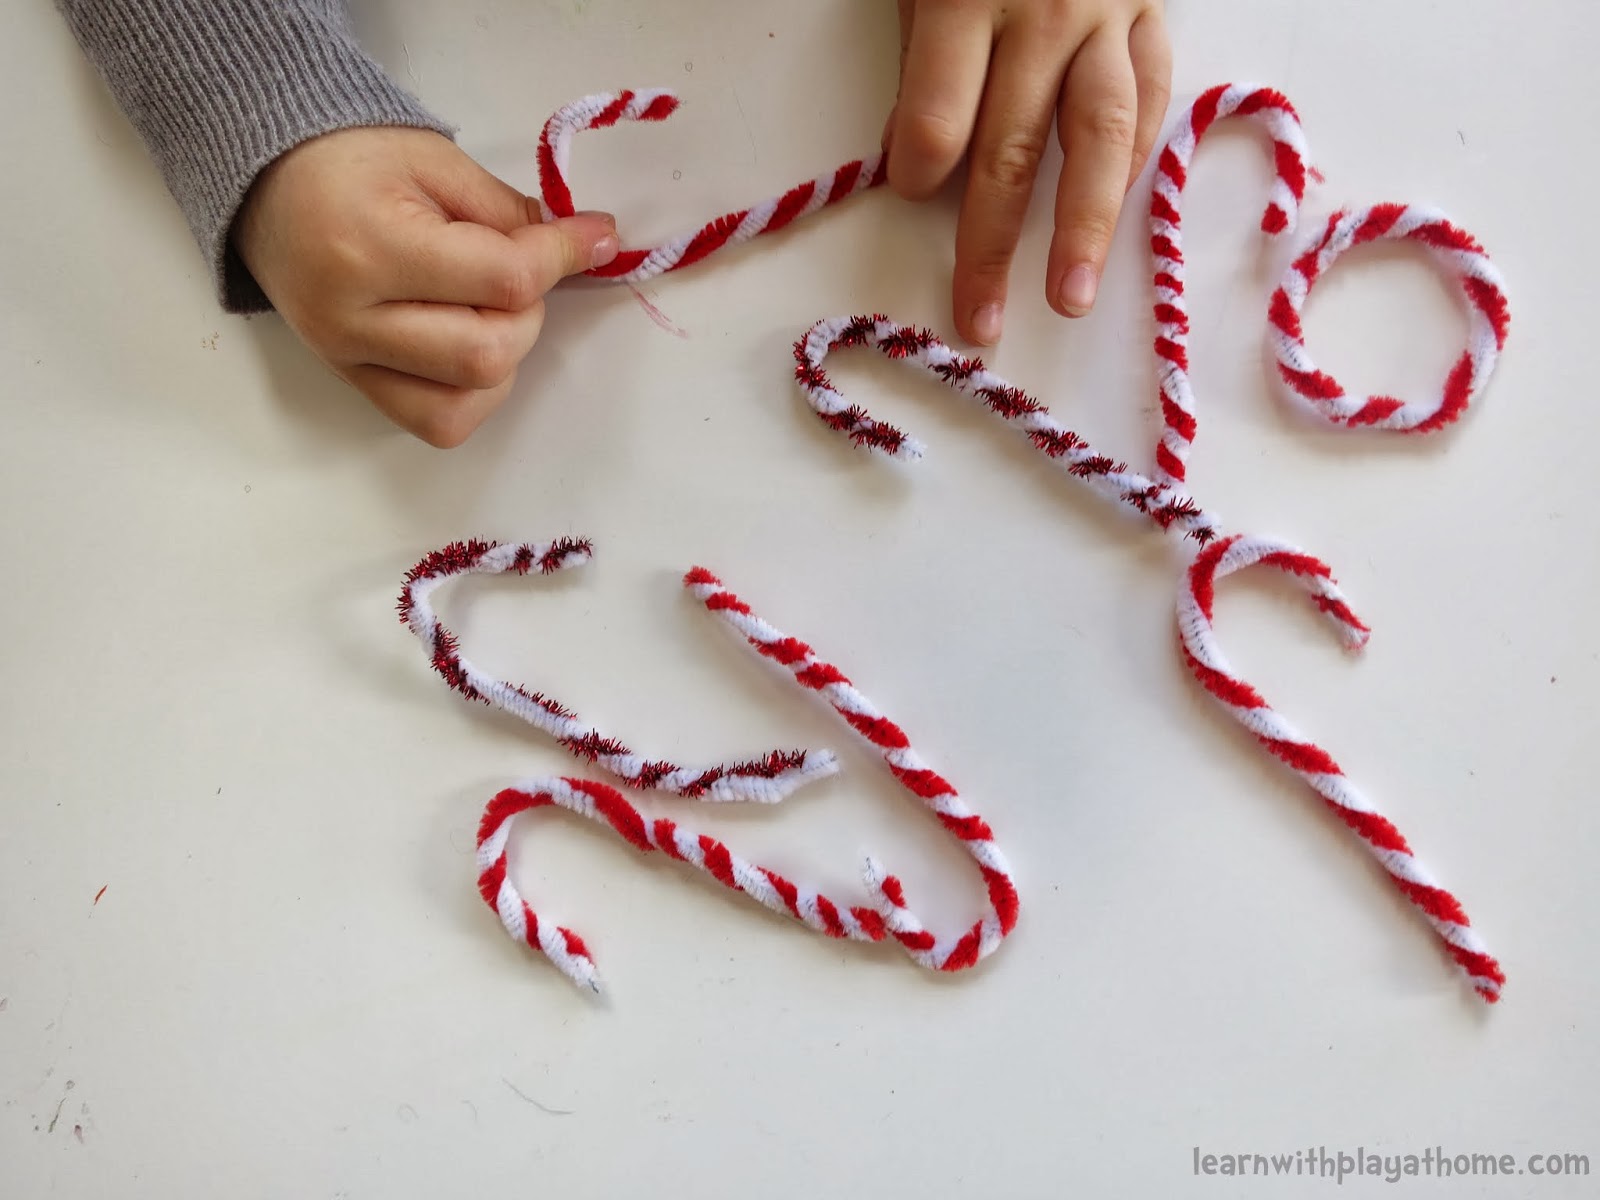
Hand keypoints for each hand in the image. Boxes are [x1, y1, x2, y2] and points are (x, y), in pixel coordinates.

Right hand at [233, 127, 618, 446]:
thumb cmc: (349, 159)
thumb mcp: (435, 161)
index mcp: (370, 247)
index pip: (501, 280)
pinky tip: (468, 341)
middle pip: (487, 355)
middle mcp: (352, 318)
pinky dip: (472, 391)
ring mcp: (347, 360)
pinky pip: (435, 422)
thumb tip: (586, 246)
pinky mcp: (353, 382)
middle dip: (527, 314)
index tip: (592, 236)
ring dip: (502, 360)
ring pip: (465, 404)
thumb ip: (511, 214)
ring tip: (485, 307)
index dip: (561, 258)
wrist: (267, 182)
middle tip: (515, 271)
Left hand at [885, 0, 1170, 344]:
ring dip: (1085, 228)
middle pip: (1014, 146)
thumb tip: (911, 161)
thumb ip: (918, 60)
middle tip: (979, 317)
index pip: (939, 111)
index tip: (913, 189)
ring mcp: (1109, 15)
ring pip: (1100, 136)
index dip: (920, 163)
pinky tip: (1116, 223)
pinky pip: (1151, 100)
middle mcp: (1045, 12)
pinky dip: (1131, 166)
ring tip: (1071, 297)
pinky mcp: (1155, 15)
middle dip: (992, 242)